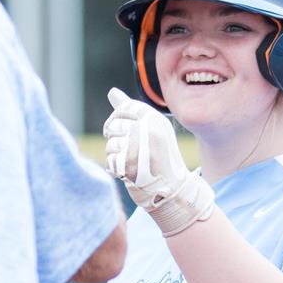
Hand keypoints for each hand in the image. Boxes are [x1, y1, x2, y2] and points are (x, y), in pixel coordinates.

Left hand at [104, 87, 213, 235]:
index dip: (116, 119)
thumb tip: (111, 92)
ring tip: (131, 163)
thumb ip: (130, 112)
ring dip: (115, 156)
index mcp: (155, 120)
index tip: (119, 129)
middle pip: (114, 127)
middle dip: (115, 140)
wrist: (173, 190)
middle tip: (129, 151)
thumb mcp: (151, 131)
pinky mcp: (130, 165)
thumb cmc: (159, 158)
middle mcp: (148, 130)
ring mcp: (139, 147)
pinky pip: (110, 161)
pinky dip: (114, 169)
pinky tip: (128, 173)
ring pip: (110, 145)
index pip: (124, 108)